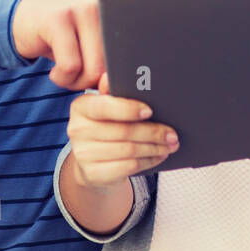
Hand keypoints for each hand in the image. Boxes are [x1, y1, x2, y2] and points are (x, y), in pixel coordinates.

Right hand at [10, 0, 104, 90]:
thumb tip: (113, 88)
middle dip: (90, 83)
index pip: (128, 58)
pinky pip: (70, 66)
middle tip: (73, 78)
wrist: (18, 18)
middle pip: (110, 67)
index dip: (111, 79)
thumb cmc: (57, 39)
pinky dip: (61, 78)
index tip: (95, 80)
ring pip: (93, 69)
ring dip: (75, 83)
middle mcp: (100, 7)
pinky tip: (54, 71)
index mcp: (113, 13)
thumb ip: (105, 63)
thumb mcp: (86, 47)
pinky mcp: (57, 20)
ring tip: (63, 74)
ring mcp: (79, 10)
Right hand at [66, 72, 178, 188]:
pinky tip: (158, 156)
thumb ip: (113, 92)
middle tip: (172, 133)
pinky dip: (148, 161)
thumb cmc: (105, 128)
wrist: (91, 163)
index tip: (149, 111)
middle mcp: (77, 130)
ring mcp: (83, 154)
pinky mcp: (93, 174)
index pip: (104, 107)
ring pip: (129, 150)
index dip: (128, 109)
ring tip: (170, 144)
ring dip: (154, 148)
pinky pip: (128, 167)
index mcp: (80, 107)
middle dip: (153, 132)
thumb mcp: (106, 108)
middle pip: (123, 130)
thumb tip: (110, 77)